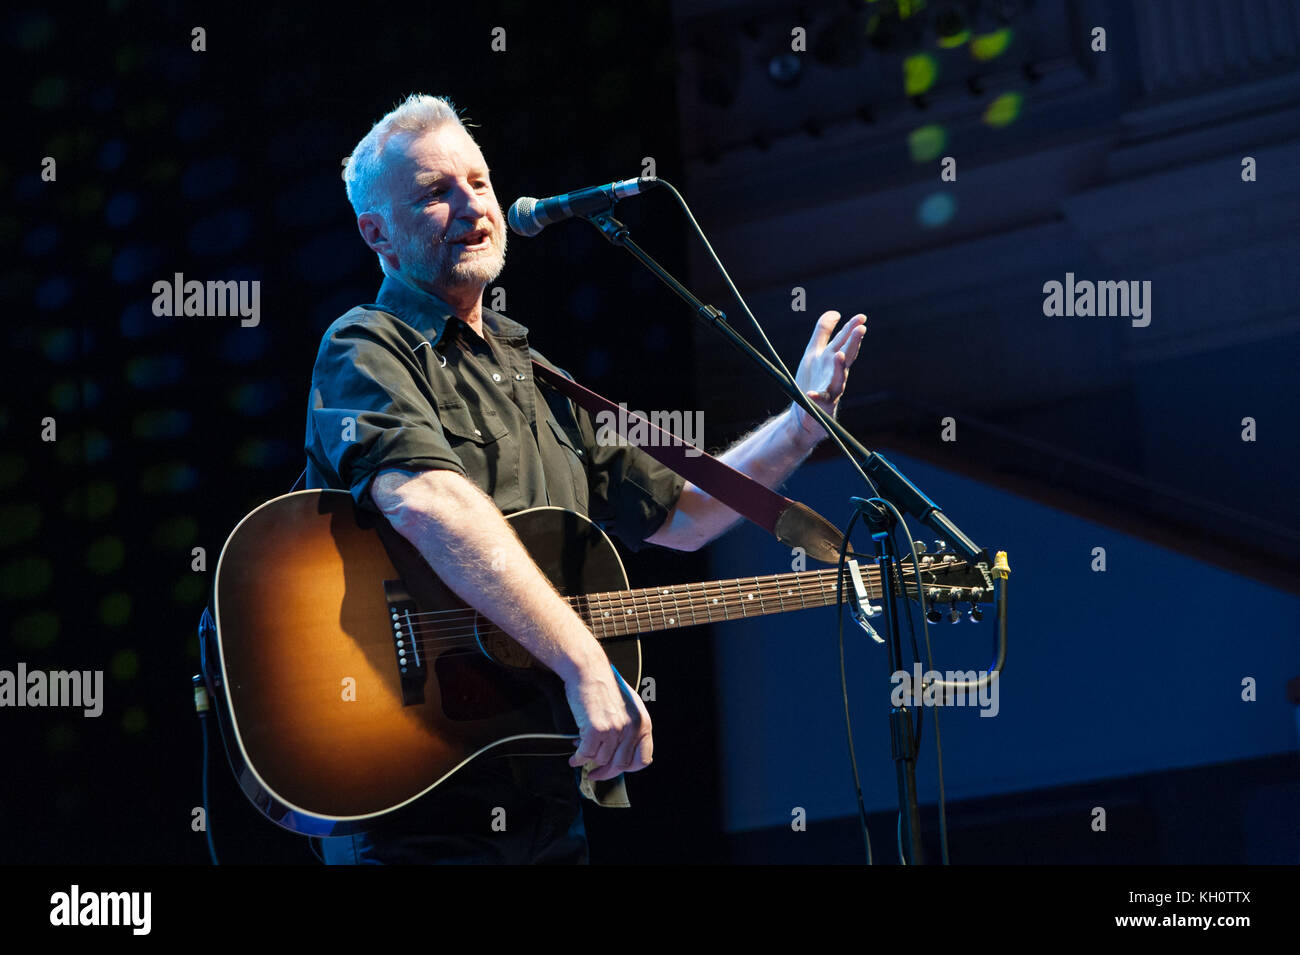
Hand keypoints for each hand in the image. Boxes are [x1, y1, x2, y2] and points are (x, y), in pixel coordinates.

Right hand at [565, 661, 652, 781]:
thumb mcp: (627, 706)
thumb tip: (620, 751)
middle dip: (606, 772)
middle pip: (621, 765)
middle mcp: (632, 728)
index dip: (628, 768)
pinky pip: (587, 754)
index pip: (642, 759)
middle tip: (595, 773)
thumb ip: (629, 728)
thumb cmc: (604, 685)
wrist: (588, 670)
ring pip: (602, 760)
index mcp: (642, 723)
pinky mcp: (597, 730)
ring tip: (581, 753)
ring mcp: (615, 729)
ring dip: (589, 760)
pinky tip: (574, 756)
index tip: (617, 769)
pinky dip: (578, 758)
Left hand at [791, 310, 866, 439]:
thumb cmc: (812, 380)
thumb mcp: (815, 352)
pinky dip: (816, 396)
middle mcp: (836, 373)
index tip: (861, 318)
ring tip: (838, 355)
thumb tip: (835, 313)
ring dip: (839, 367)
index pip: (845, 342)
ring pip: (838, 378)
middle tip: (861, 329)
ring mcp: (831, 389)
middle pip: (846, 356)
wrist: (804, 412)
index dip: (852, 329)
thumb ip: (823, 332)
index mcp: (833, 359)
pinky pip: (819, 400)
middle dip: (853, 343)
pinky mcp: (821, 405)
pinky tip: (811, 393)